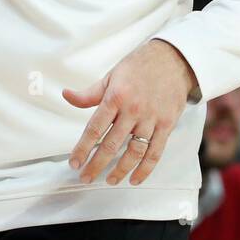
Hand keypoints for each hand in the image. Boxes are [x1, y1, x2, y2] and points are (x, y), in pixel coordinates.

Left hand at [63, 40, 195, 185]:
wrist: (172, 59)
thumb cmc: (138, 66)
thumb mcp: (111, 76)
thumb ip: (90, 93)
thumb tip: (66, 95)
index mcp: (116, 97)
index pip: (95, 129)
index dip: (82, 148)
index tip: (74, 162)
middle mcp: (133, 110)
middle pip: (111, 145)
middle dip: (96, 165)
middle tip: (86, 177)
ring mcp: (151, 118)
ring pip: (134, 152)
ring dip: (120, 170)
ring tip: (109, 180)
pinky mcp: (166, 124)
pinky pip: (155, 152)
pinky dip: (145, 169)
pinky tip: (135, 179)